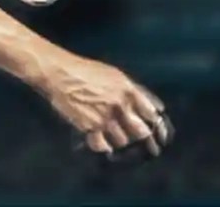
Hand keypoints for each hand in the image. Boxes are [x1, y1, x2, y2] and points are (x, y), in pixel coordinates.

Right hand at [35, 53, 172, 158]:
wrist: (59, 73)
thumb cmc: (85, 71)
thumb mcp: (114, 75)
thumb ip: (133, 91)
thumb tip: (153, 107)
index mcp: (128, 90)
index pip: (152, 114)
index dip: (158, 127)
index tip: (160, 136)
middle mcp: (120, 105)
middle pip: (141, 132)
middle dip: (143, 140)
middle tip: (146, 148)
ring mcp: (105, 117)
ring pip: (122, 141)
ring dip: (119, 141)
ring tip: (112, 137)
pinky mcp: (90, 127)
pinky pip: (103, 146)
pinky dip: (102, 147)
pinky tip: (100, 143)